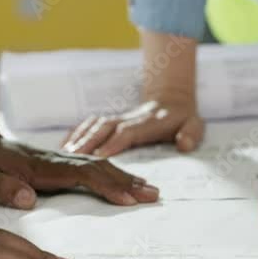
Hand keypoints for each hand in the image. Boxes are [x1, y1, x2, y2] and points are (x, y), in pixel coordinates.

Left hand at [0, 126, 158, 207]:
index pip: (80, 175)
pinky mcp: (59, 163)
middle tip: (154, 195)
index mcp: (38, 168)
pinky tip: (125, 182)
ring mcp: (59, 160)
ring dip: (125, 177)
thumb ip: (0, 188)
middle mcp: (54, 161)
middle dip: (127, 182)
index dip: (105, 186)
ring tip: (150, 190)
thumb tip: (27, 198)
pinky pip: (92, 167)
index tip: (126, 199)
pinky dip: (113, 174)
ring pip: (99, 166)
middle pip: (98, 168)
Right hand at [61, 100, 204, 156]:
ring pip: (93, 126)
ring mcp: (117, 119)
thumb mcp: (195, 126)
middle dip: (87, 142)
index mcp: (147, 122)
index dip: (113, 143)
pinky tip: (63, 146)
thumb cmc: (183, 119)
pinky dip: (75, 134)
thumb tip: (184, 143)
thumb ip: (191, 134)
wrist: (173, 99)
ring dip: (77, 139)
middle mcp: (128, 118)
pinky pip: (88, 125)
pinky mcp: (110, 122)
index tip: (100, 156)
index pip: (127, 132)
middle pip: (103, 128)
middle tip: (70, 159)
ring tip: (61, 155)